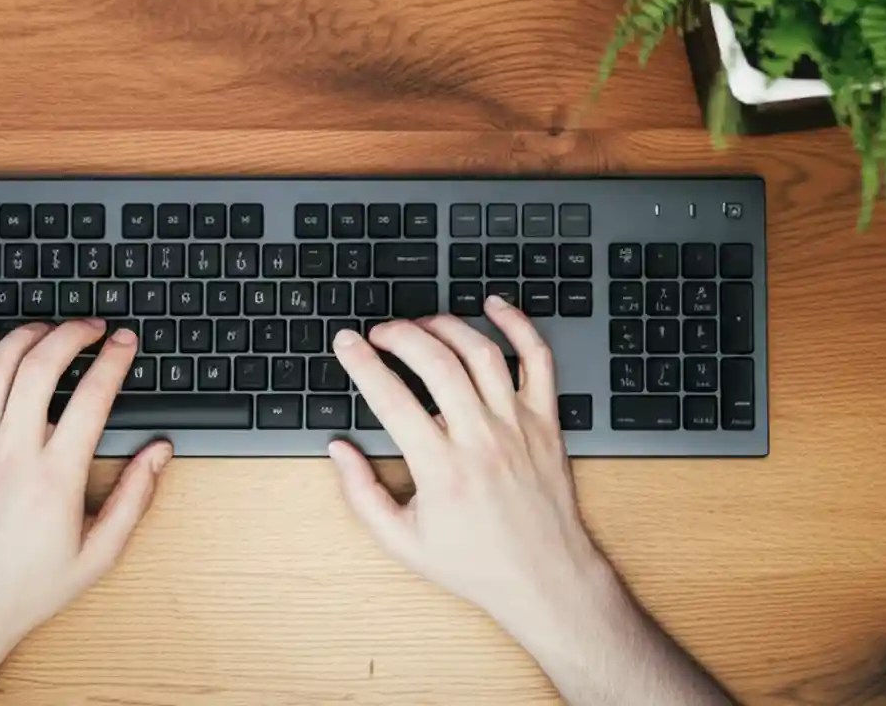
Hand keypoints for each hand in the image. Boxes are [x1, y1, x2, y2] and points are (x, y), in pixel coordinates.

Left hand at [0, 318, 171, 705]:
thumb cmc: (27, 586)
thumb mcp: (98, 554)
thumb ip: (134, 499)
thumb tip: (158, 453)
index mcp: (55, 476)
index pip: (92, 397)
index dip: (113, 360)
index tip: (124, 342)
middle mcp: (11, 453)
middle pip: (41, 368)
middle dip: (72, 334)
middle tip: (92, 327)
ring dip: (25, 336)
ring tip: (49, 328)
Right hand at [330, 298, 730, 704]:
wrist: (544, 577)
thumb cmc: (475, 563)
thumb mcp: (401, 542)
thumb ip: (361, 494)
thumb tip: (339, 450)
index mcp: (441, 468)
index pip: (392, 397)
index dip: (362, 363)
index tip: (347, 343)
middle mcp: (481, 438)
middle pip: (436, 362)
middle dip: (399, 335)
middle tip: (380, 333)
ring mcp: (518, 425)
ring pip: (482, 353)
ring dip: (445, 327)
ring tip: (420, 325)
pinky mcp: (546, 421)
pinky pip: (538, 360)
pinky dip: (518, 326)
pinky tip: (494, 307)